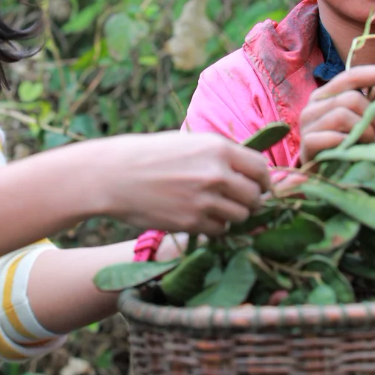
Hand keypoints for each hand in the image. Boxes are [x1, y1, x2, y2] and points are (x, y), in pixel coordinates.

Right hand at [95, 132, 270, 236]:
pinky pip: (219, 231)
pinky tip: (198, 218)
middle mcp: (216, 173)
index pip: (260, 168)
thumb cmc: (149, 156)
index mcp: (218, 148)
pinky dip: (214, 228)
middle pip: (255, 197)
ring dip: (231, 216)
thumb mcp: (188, 143)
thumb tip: (250, 174)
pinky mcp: (191, 222)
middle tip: (234, 202)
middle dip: (248, 201)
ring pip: (240, 217)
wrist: (112, 175)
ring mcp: (204, 200)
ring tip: (213, 209)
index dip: (262, 181)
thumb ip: (219, 156)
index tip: (258, 187)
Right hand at [298, 65, 374, 162]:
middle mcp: (312, 106)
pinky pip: (334, 136)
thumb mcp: (359, 122)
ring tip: (367, 145)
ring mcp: (307, 125)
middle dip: (371, 116)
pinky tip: (353, 152)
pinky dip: (350, 144)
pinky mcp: (307, 143)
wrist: (327, 178)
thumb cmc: (347, 147)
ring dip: (364, 132)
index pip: (350, 76)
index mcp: (324, 95)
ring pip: (343, 115)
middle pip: (350, 98)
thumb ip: (369, 105)